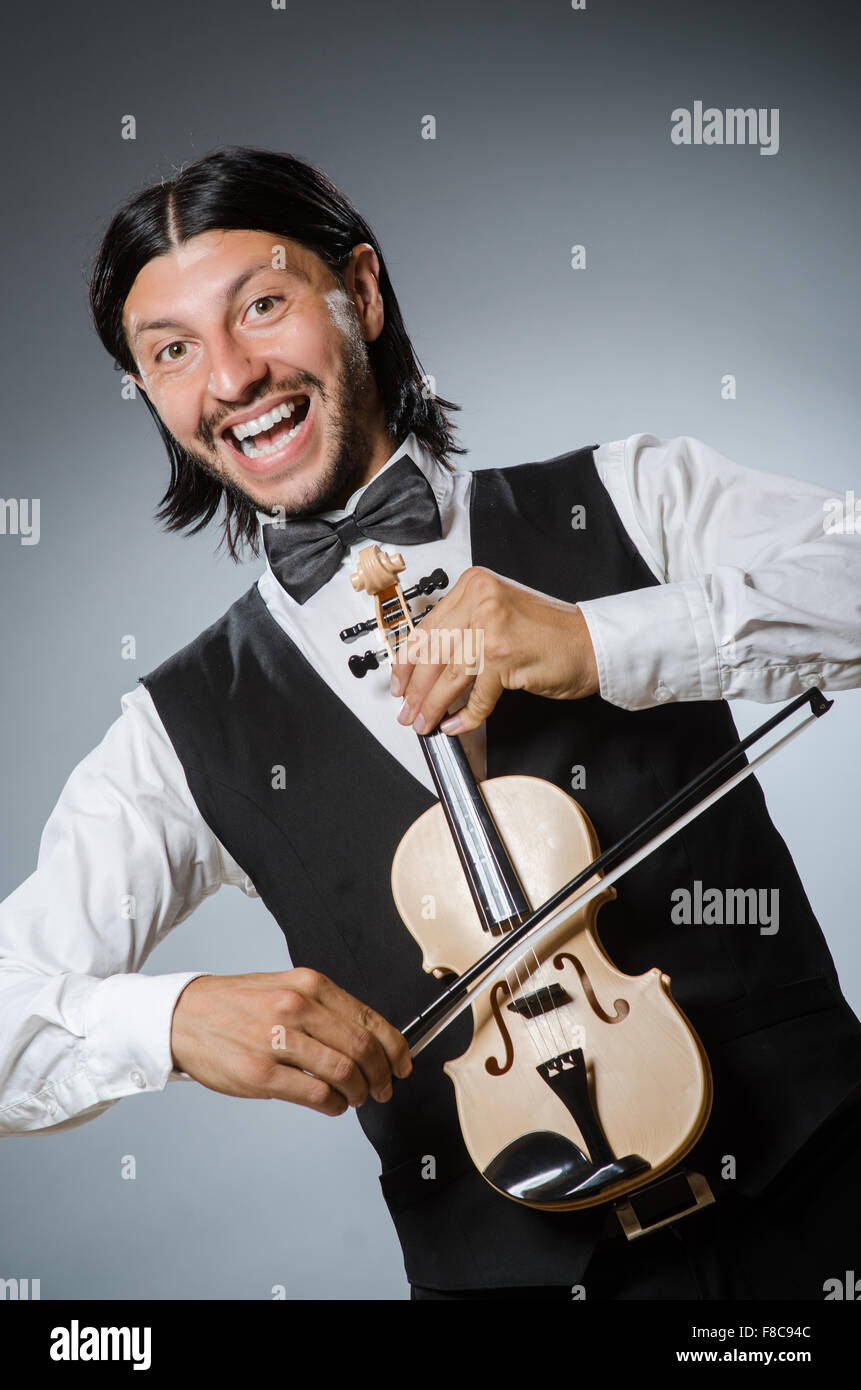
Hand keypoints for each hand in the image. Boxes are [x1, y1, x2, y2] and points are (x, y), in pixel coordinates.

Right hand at [170, 969, 411, 1115]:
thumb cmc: (237, 1005)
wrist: (184, 1016)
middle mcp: (296, 1007)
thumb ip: (325, 1009)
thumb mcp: (285, 988)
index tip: (403, 1063)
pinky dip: (333, 1106)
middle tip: (384, 1088)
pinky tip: (332, 1105)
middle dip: (382, 1074)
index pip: (369, 1018)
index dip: (395, 1047)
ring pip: (344, 1072)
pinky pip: (315, 1095)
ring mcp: (278, 1040)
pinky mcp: (261, 1073)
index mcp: (308, 984)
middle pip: (363, 1047)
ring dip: (359, 1093)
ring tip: (356, 1098)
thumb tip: (370, 1038)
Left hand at [390, 566, 599, 733]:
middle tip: (406, 710)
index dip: (407, 662)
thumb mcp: (498, 613)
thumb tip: (426, 664)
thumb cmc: (550, 632)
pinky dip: (464, 716)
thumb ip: (464, 628)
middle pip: (433, 653)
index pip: (427, 628)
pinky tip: (455, 725)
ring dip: (432, 706)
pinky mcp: (504, 658)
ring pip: (448, 676)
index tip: (399, 682)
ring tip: (424, 722)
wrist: (591, 643)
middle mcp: (481, 602)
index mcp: (474, 585)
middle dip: (415, 690)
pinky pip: (476, 696)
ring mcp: (492, 629)